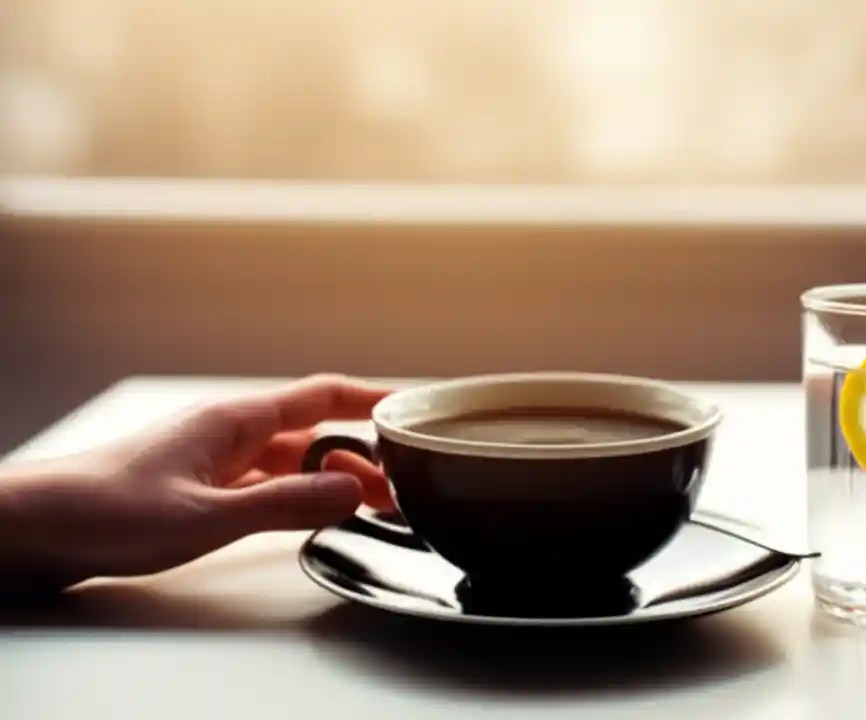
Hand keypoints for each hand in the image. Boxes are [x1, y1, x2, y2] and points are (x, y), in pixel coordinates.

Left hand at [0, 374, 393, 592]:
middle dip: (362, 454)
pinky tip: (309, 517)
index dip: (372, 399)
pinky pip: (265, 485)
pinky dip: (298, 496)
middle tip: (403, 485)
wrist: (32, 528)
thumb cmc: (103, 512)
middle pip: (312, 433)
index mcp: (233, 420)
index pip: (321, 395)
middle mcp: (227, 432)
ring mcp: (212, 460)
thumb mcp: (206, 516)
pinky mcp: (197, 489)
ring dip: (332, 479)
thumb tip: (354, 491)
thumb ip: (284, 506)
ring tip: (370, 506)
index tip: (415, 408)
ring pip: (291, 461)